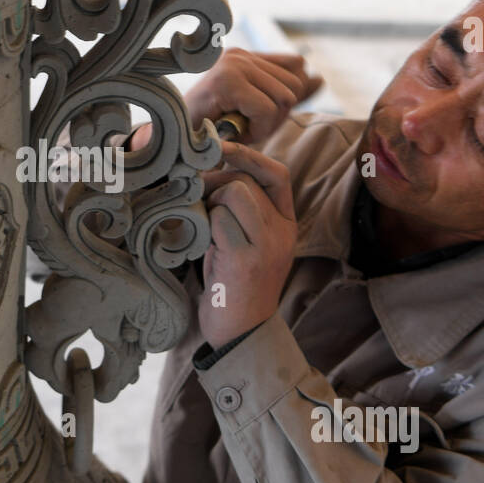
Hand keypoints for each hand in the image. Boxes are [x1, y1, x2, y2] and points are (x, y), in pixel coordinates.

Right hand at [127, 49, 320, 153]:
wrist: (173, 144)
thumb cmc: (211, 131)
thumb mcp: (254, 111)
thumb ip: (286, 95)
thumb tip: (320, 79)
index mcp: (244, 56)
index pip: (295, 66)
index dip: (287, 97)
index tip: (258, 116)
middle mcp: (238, 55)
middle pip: (294, 84)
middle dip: (277, 114)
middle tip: (247, 127)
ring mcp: (232, 65)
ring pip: (283, 97)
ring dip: (266, 124)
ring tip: (239, 129)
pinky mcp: (227, 81)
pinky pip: (266, 108)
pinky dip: (257, 129)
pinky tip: (235, 132)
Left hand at [198, 140, 296, 349]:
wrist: (241, 333)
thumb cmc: (235, 286)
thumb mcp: (247, 243)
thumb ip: (241, 211)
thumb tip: (211, 171)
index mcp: (286, 224)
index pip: (277, 174)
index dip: (248, 155)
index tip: (220, 149)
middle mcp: (282, 231)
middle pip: (246, 180)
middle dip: (214, 181)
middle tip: (196, 199)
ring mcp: (266, 244)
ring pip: (233, 192)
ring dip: (209, 203)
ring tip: (203, 227)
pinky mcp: (244, 258)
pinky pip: (218, 218)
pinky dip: (203, 225)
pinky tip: (201, 244)